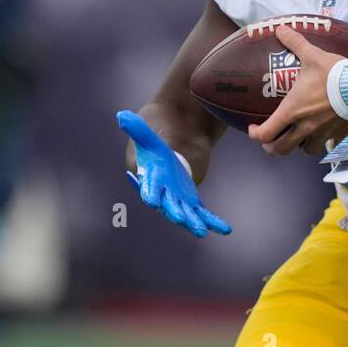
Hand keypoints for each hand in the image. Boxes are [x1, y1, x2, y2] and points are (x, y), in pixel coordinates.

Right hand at [117, 110, 230, 236]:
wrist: (164, 164)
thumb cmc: (154, 153)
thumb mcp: (148, 139)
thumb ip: (138, 130)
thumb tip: (122, 115)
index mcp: (152, 182)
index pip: (148, 188)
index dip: (149, 193)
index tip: (151, 201)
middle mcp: (164, 196)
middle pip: (168, 205)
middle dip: (174, 212)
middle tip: (180, 219)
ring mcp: (179, 202)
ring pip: (187, 214)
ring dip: (194, 222)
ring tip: (201, 231)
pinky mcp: (192, 205)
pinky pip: (203, 215)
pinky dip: (213, 222)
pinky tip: (225, 230)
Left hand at [248, 26, 347, 154]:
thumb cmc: (334, 74)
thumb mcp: (312, 56)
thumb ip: (295, 42)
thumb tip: (280, 28)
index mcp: (291, 111)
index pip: (265, 134)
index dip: (255, 134)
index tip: (253, 128)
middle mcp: (304, 128)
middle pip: (280, 149)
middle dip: (272, 146)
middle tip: (271, 137)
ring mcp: (322, 134)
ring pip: (304, 151)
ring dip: (297, 146)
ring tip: (298, 135)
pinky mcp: (338, 135)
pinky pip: (326, 146)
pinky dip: (321, 143)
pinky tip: (322, 133)